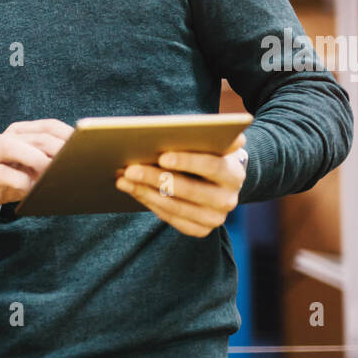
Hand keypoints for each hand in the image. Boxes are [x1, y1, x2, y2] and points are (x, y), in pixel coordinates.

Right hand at [0, 119, 73, 223]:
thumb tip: (78, 165)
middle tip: (72, 166)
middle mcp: (5, 139)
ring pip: (11, 146)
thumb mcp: (33, 169)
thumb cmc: (11, 180)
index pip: (49, 126)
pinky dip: (18, 181)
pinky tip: (28, 189)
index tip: (86, 151)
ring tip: (50, 174)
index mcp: (21, 133)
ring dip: (35, 160)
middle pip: (37, 137)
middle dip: (58, 151)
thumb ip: (50, 162)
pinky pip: (0, 174)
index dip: (69, 136)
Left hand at [115, 132, 246, 237]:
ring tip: (123, 180)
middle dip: (156, 178)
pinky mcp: (200, 230)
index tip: (162, 157)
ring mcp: (214, 218)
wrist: (219, 183)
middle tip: (130, 169)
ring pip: (175, 207)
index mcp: (234, 174)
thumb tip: (210, 127)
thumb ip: (211, 135)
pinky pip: (170, 219)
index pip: (212, 166)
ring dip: (145, 192)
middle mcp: (228, 200)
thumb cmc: (209, 156)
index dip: (187, 162)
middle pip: (189, 190)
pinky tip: (133, 191)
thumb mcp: (213, 144)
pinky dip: (149, 203)